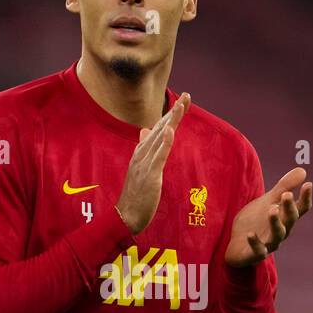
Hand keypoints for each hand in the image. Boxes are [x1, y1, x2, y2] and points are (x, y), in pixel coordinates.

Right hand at [115, 92, 190, 234]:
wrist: (125, 217)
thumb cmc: (135, 196)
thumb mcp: (140, 169)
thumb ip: (144, 150)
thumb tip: (146, 131)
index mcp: (141, 153)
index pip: (158, 129)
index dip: (170, 115)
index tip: (183, 102)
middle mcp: (142, 155)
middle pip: (160, 128)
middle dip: (174, 112)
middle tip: (187, 95)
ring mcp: (144, 164)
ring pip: (160, 138)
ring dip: (171, 121)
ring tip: (181, 105)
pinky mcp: (149, 176)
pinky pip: (158, 157)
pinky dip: (165, 142)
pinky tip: (171, 130)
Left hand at [225, 166, 312, 266]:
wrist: (236, 243)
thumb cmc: (255, 221)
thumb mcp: (268, 201)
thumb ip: (284, 187)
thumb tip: (303, 170)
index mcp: (285, 218)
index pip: (300, 209)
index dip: (305, 198)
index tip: (308, 184)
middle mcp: (281, 231)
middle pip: (290, 220)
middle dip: (289, 208)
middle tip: (286, 194)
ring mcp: (269, 244)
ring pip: (277, 234)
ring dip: (275, 222)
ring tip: (271, 209)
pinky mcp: (255, 254)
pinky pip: (258, 251)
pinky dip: (255, 243)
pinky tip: (250, 234)